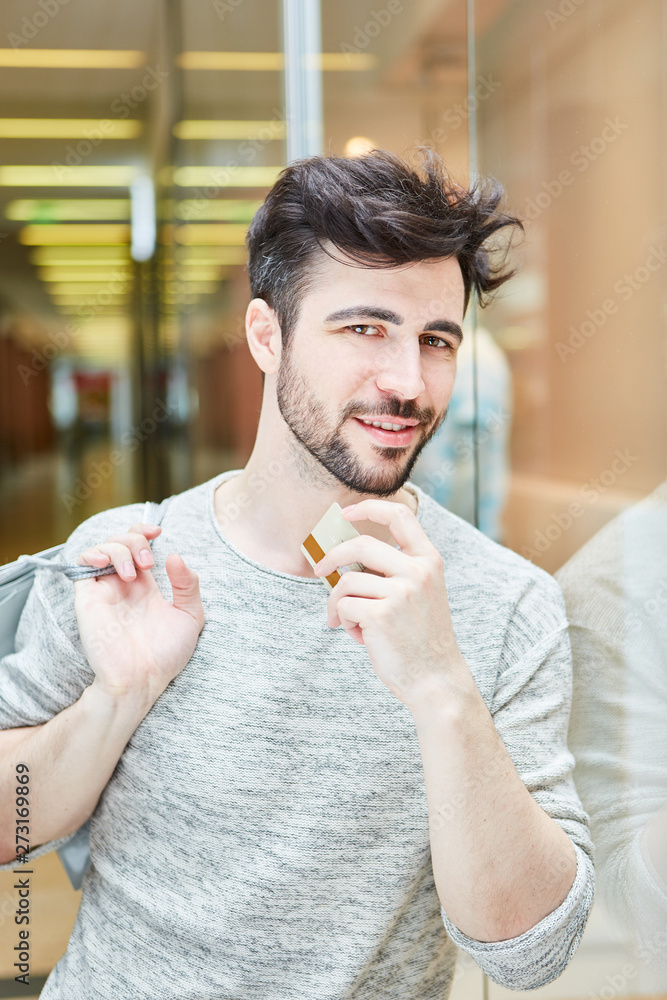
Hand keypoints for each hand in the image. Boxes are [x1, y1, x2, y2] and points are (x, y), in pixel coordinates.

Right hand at [74, 522, 204, 708]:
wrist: (142, 680)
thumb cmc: (166, 655)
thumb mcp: (190, 616)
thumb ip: (188, 585)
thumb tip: (175, 556)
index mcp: (145, 587)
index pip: (138, 546)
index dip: (144, 531)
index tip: (158, 531)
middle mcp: (123, 585)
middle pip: (121, 540)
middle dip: (136, 540)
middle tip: (149, 563)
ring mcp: (105, 589)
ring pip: (102, 547)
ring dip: (121, 549)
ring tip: (135, 574)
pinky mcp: (88, 597)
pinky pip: (82, 563)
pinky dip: (94, 553)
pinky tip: (110, 565)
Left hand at [313, 499, 464, 707]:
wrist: (435, 679)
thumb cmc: (420, 637)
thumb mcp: (419, 592)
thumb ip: (393, 570)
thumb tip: (344, 555)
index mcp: (429, 561)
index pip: (400, 515)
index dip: (369, 507)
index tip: (346, 514)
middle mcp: (418, 571)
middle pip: (361, 545)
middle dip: (332, 556)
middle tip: (319, 570)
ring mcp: (401, 592)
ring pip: (346, 581)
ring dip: (339, 603)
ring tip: (351, 623)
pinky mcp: (381, 615)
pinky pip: (342, 605)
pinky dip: (343, 621)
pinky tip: (360, 637)